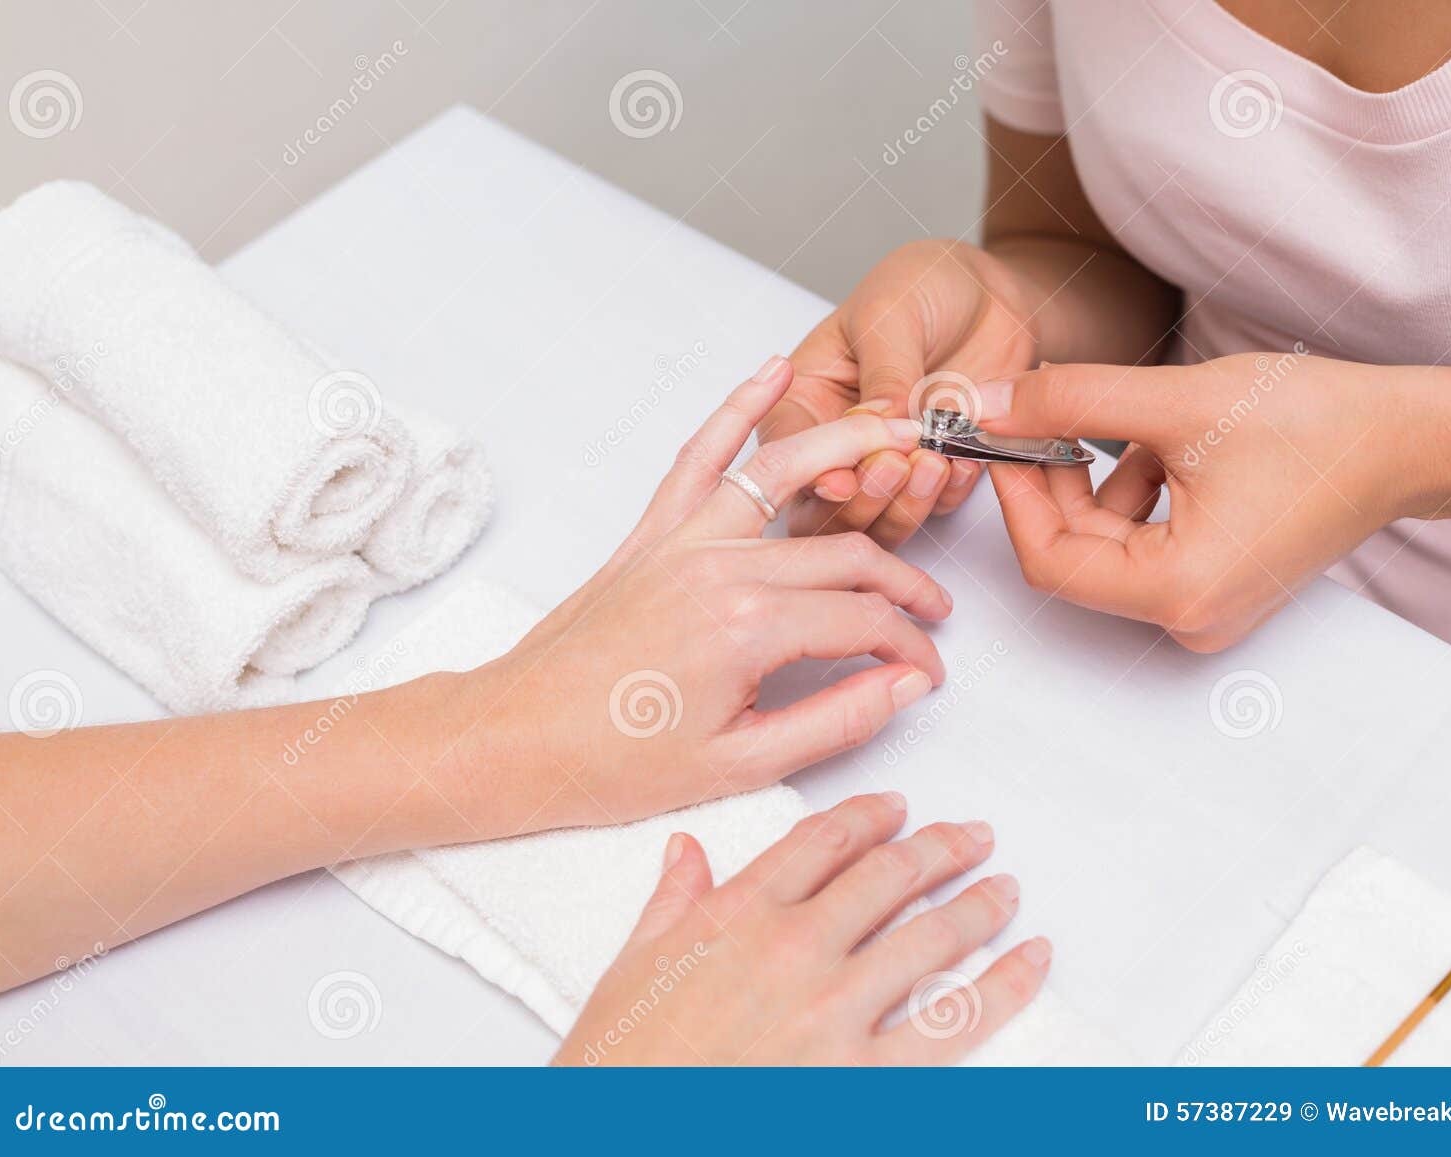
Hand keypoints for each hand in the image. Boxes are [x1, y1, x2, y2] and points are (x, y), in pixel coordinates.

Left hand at [459, 357, 953, 830]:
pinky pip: (701, 456)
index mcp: (746, 628)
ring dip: (849, 445)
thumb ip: (836, 720)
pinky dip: (737, 408)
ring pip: (785, 474)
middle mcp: (719, 568)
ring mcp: (682, 541)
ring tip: (902, 431)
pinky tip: (772, 372)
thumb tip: (904, 686)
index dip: (911, 647)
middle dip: (904, 583)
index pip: (865, 621)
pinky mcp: (652, 534)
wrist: (517, 738)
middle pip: (843, 556)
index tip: (926, 673)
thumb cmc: (612, 760)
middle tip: (934, 612)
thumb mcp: (739, 764)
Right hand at [554, 793, 1051, 1065]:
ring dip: (978, 904)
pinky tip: (1031, 961)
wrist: (624, 1135)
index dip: (869, 815)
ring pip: (930, 937)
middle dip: (941, 848)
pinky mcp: (865, 1077)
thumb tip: (686, 850)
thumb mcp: (630, 968)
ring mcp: (835, 1012)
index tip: (895, 808)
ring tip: (1006, 888)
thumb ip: (672, 902)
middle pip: (889, 876)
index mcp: (736, 914)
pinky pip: (953, 1022)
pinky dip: (1004, 986)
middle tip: (972, 837)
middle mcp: (794, 949)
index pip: (821, 841)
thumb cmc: (619, 1066)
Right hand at [758, 239, 1040, 546]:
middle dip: (861, 497)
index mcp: (806, 398)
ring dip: (904, 505)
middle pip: (826, 505)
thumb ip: (883, 372)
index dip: (808, 473)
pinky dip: (948, 497)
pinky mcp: (934, 477)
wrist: (992, 293)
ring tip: (935, 462)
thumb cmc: (924, 285)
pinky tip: (964, 463)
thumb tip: (875, 425)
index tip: (841, 479)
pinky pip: (935, 511)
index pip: (787, 449)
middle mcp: (838, 443)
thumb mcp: (890, 312)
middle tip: (896, 464)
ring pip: (878, 520)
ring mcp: (885, 465)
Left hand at [977, 351, 1447, 650]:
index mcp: (1178, 591)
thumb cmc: (1317, 423)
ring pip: (1106, 542)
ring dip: (1097, 478)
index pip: (1049, 560)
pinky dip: (1133, 490)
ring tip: (1132, 418)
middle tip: (1041, 411)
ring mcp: (1204, 607)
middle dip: (1053, 480)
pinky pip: (1142, 541)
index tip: (1001, 433)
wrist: (1409, 438)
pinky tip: (1161, 442)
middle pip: (1075, 553)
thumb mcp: (1178, 400)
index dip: (1015, 493)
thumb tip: (992, 403)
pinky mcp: (1215, 583)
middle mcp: (1189, 617)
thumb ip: (1073, 400)